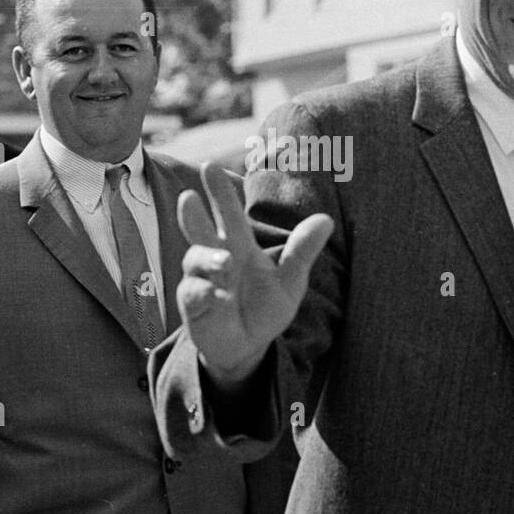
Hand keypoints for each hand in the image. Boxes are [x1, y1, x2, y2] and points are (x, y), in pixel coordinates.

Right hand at [177, 163, 332, 384]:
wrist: (248, 347)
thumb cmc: (265, 309)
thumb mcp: (290, 281)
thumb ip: (302, 251)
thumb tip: (325, 219)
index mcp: (239, 247)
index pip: (229, 214)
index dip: (220, 192)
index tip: (210, 167)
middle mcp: (216, 259)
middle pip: (201, 230)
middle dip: (193, 213)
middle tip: (188, 197)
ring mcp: (202, 281)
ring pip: (196, 260)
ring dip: (208, 259)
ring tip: (226, 262)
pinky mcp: (194, 306)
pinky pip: (193, 294)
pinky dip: (202, 291)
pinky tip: (213, 294)